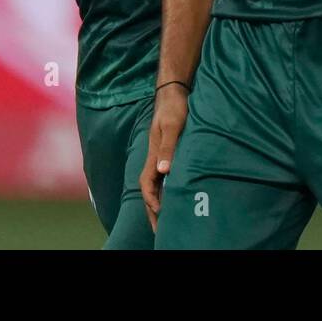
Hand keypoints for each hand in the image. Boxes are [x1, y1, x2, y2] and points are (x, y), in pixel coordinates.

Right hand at [140, 82, 189, 230]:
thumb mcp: (173, 126)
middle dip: (152, 209)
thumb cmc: (175, 107)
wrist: (174, 90)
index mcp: (153, 155)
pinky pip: (163, 176)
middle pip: (149, 189)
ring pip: (155, 184)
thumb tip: (164, 171)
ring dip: (158, 201)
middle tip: (159, 230)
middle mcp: (154, 158)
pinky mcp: (168, 150)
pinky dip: (166, 189)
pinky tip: (174, 194)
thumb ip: (168, 148)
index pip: (147, 185)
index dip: (152, 201)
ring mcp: (160, 154)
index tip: (160, 214)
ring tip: (165, 218)